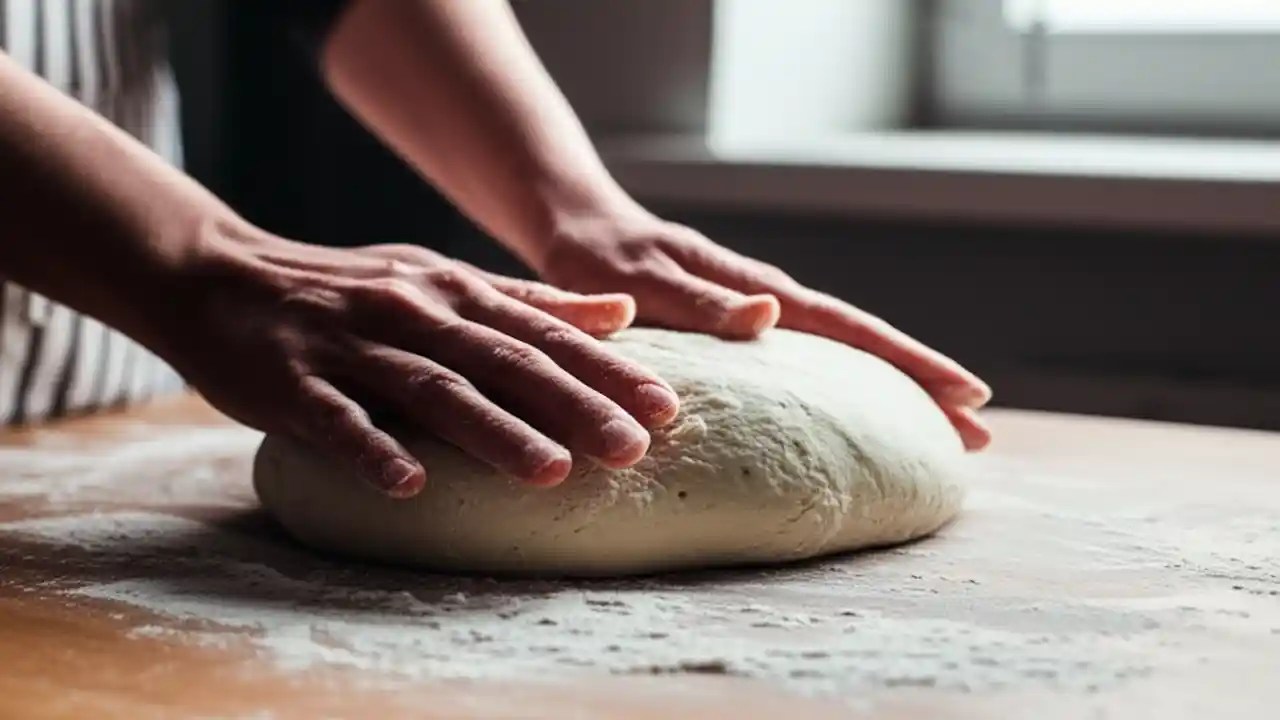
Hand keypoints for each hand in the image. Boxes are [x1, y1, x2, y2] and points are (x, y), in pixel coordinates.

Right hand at [151, 225, 680, 496]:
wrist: (220, 274)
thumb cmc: (347, 287)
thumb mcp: (441, 278)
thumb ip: (529, 300)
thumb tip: (622, 312)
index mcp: (454, 291)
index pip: (545, 334)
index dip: (605, 370)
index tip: (665, 406)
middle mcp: (414, 314)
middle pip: (505, 362)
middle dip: (573, 405)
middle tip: (633, 449)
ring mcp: (353, 348)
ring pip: (434, 390)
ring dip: (494, 431)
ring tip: (552, 473)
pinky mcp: (293, 383)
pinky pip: (336, 420)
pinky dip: (372, 449)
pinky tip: (409, 485)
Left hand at [533, 209, 992, 450]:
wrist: (584, 232)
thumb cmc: (606, 262)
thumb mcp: (643, 283)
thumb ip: (700, 302)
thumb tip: (770, 315)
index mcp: (756, 293)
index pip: (849, 330)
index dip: (908, 363)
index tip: (965, 394)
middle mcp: (772, 303)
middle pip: (865, 345)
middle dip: (924, 386)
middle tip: (979, 435)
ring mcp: (764, 316)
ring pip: (845, 353)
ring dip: (897, 390)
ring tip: (946, 431)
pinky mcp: (747, 328)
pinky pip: (813, 357)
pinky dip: (851, 383)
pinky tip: (867, 414)